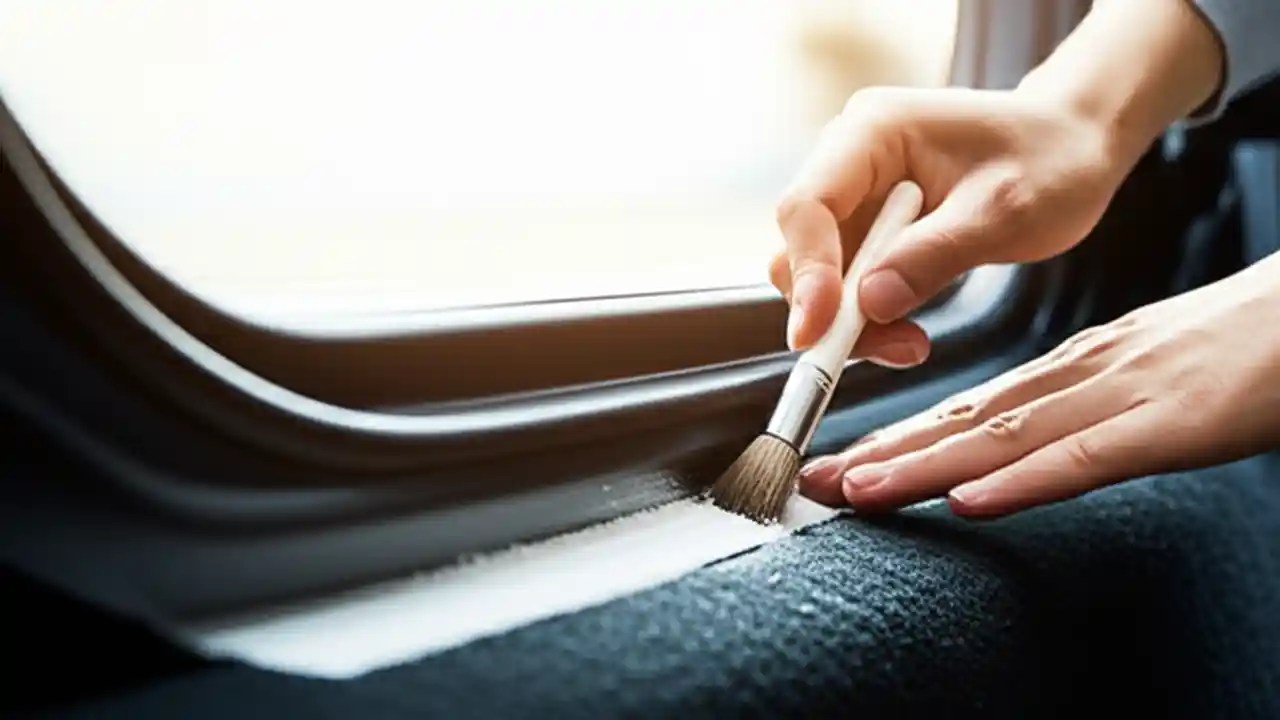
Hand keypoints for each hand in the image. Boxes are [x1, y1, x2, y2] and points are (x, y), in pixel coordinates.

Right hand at [770, 85, 1132, 363]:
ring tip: (914, 344)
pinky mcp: (867, 227)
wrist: (1071, 148)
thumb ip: (934, 254)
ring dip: (852, 322)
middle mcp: (848, 158)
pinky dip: (868, 319)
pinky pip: (845, 283)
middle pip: (801, 246)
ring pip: (817, 275)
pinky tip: (909, 331)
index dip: (807, 271)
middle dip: (831, 308)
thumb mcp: (1007, 212)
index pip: (808, 205)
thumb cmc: (1050, 162)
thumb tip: (869, 304)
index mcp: (872, 130)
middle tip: (891, 349)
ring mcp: (855, 194)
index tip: (818, 332)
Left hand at [797, 255, 1279, 517]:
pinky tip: (971, 499)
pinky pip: (1088, 456)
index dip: (904, 436)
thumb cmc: (1239, 344)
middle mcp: (1083, 377)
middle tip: (819, 479)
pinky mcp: (1174, 422)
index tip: (847, 460)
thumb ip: (1086, 400)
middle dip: (890, 453)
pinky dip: (1024, 479)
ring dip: (927, 466)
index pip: (973, 405)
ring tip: (861, 488)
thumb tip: (1024, 433)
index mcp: (1076, 367)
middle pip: (970, 420)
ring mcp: (1125, 395)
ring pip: (1007, 436)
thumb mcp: (1145, 369)